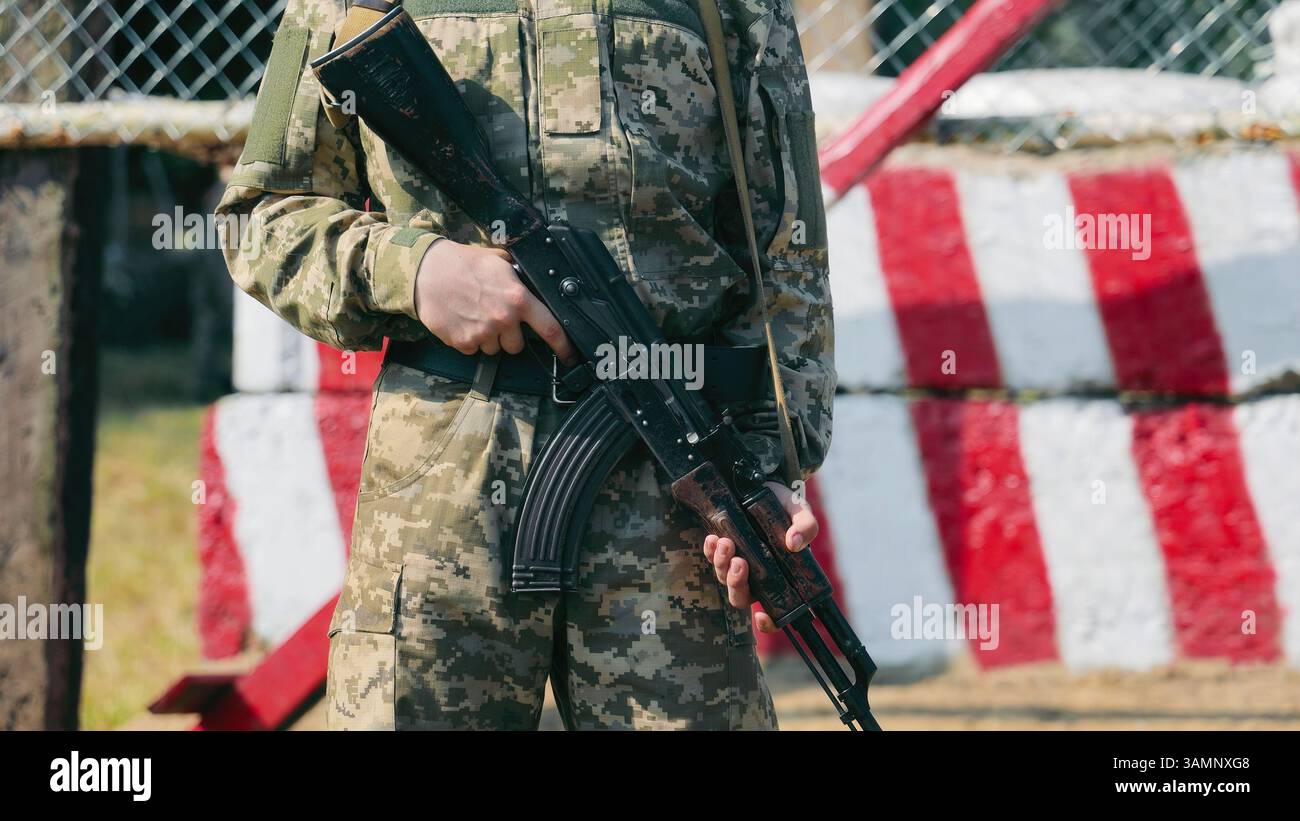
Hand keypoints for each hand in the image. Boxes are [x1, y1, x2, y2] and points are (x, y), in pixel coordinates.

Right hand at [413, 238, 575, 361]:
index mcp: (518, 298)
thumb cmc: (462, 262)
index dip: (562, 346)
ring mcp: (483, 333)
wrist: (426, 271)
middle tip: (494, 316)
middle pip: (517, 345)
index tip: (569, 355)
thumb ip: (518, 276)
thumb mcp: (498, 260)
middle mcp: (503, 319)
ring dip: (487, 338)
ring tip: (473, 314)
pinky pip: (473, 350)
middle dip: (508, 335)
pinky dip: (468, 339)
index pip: (550, 328)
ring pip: (494, 349)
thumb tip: (533, 280)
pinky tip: (461, 320)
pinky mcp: (463, 342)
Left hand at [702, 481, 817, 633]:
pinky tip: (714, 538)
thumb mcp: (800, 511)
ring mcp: (737, 562)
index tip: (762, 615)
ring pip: (723, 577)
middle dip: (736, 584)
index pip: (775, 612)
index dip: (769, 622)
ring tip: (726, 542)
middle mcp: (757, 575)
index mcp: (780, 576)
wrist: (764, 482)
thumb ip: (805, 527)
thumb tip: (794, 544)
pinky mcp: (721, 548)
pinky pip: (710, 557)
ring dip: (722, 564)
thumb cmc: (785, 505)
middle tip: (740, 562)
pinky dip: (710, 550)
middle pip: (741, 597)